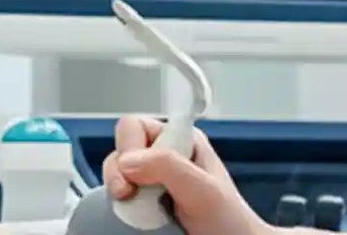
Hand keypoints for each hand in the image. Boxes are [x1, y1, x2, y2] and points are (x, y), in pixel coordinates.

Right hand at [103, 115, 272, 234]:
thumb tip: (128, 160)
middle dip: (119, 176)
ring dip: (122, 197)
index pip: (134, 126)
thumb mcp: (203, 189)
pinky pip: (118, 203)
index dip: (129, 147)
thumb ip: (168, 166)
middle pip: (119, 154)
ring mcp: (150, 184)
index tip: (134, 174)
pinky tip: (138, 220)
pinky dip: (121, 212)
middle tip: (132, 197)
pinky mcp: (142, 208)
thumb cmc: (230, 220)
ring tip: (145, 214)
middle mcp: (162, 158)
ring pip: (116, 179)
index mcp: (179, 141)